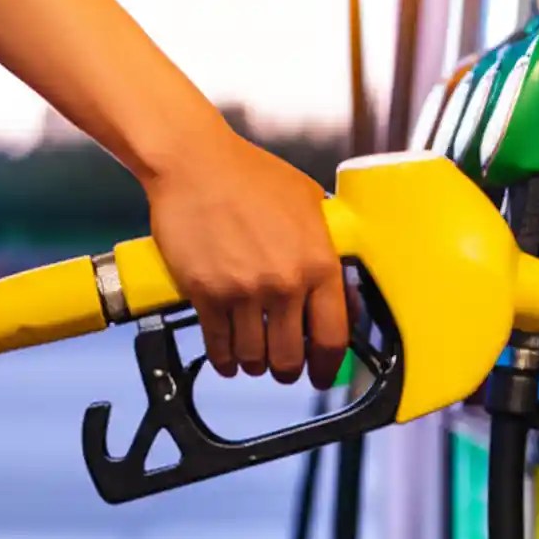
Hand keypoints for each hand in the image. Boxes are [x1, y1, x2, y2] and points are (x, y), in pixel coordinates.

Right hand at [142, 131, 348, 388]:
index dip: (328, 366)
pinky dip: (224, 359)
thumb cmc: (252, 175)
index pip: (332, 336)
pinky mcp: (205, 294)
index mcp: (318, 262)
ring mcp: (243, 292)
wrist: (195, 163)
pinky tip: (227, 358)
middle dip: (288, 370)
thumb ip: (327, 248)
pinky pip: (218, 346)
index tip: (322, 374)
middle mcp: (284, 283)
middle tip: (284, 368)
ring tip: (253, 358)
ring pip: (253, 358)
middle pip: (290, 357)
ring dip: (254, 364)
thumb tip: (342, 294)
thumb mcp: (310, 203)